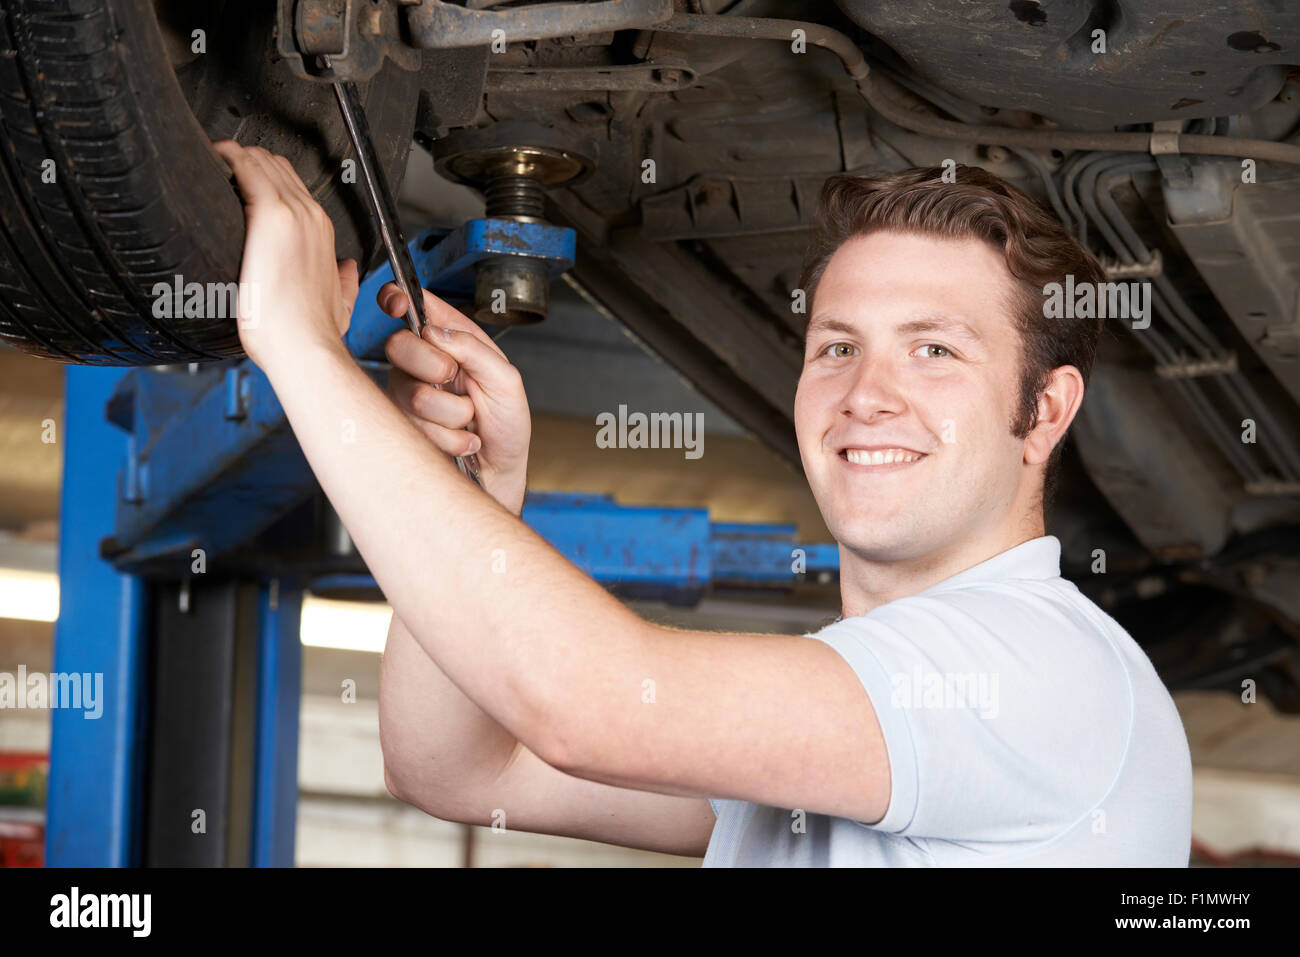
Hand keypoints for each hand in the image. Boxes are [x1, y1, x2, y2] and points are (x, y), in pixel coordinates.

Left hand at [211, 140, 357, 369]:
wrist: (306, 345)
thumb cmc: (313, 332)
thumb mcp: (342, 304)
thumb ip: (345, 283)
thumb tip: (346, 271)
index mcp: (322, 232)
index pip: (291, 182)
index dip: (262, 174)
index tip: (240, 180)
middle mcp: (310, 216)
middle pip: (275, 164)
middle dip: (245, 162)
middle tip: (220, 173)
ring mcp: (292, 213)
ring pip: (260, 160)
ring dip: (234, 159)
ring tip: (212, 169)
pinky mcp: (270, 216)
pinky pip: (244, 168)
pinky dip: (226, 159)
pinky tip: (211, 162)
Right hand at [382, 287, 530, 514]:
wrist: (499, 469)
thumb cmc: (505, 423)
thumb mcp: (506, 380)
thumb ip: (474, 349)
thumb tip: (437, 330)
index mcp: (451, 341)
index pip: (414, 308)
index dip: (397, 299)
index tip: (397, 303)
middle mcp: (424, 363)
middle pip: (399, 346)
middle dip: (434, 367)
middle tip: (456, 381)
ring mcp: (410, 394)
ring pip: (412, 393)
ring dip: (452, 413)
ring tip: (470, 420)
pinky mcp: (404, 425)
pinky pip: (416, 425)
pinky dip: (450, 436)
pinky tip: (463, 438)